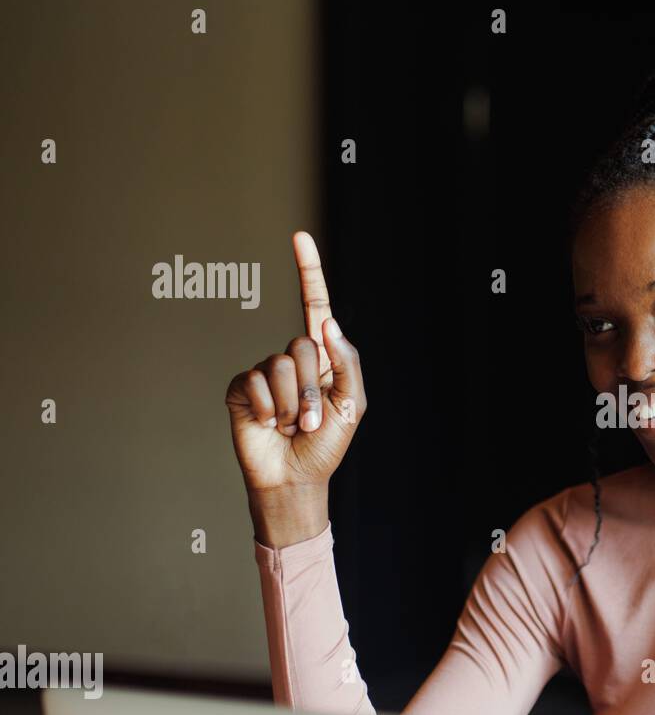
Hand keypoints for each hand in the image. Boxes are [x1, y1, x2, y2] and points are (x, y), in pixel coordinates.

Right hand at [225, 232, 366, 496]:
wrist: (294, 478)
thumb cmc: (326, 444)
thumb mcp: (353, 403)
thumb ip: (346, 360)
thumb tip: (327, 322)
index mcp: (322, 358)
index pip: (314, 306)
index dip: (308, 272)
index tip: (300, 237)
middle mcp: (292, 359)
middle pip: (301, 345)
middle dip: (312, 388)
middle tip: (311, 420)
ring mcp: (265, 372)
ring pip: (280, 366)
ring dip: (293, 403)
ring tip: (291, 425)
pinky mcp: (242, 387)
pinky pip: (256, 382)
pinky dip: (268, 408)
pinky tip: (269, 425)